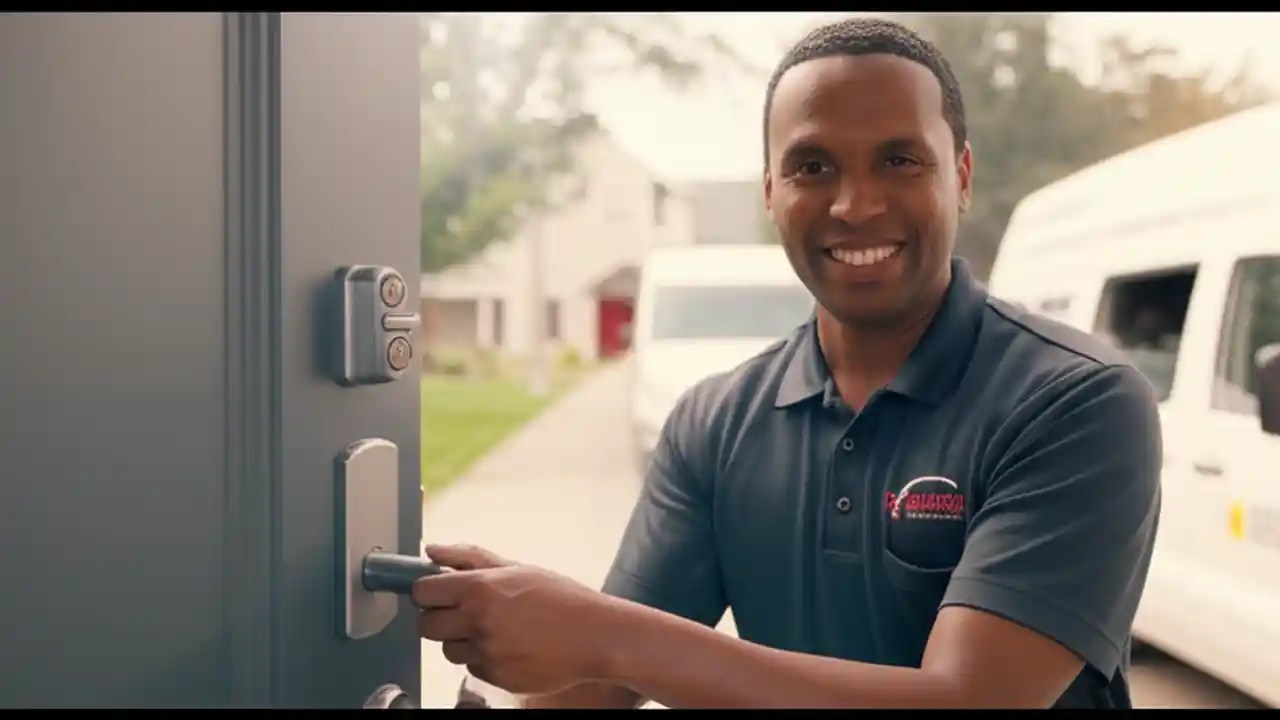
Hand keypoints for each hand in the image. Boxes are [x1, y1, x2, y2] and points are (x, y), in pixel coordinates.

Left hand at [413, 544, 617, 695]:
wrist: (595, 636)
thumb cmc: (560, 598)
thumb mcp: (516, 568)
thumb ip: (469, 558)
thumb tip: (432, 550)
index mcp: (480, 587)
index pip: (423, 592)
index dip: (428, 592)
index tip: (437, 593)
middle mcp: (478, 621)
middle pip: (426, 625)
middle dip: (439, 618)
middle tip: (463, 612)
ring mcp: (487, 653)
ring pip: (449, 650)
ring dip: (464, 640)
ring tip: (497, 629)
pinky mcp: (496, 677)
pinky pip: (473, 668)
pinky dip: (485, 659)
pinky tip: (511, 646)